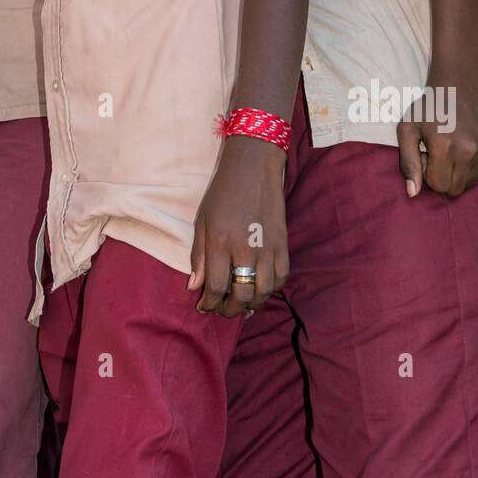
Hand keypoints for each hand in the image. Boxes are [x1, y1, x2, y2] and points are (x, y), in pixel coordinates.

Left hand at [189, 137, 288, 317]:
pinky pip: (281, 278)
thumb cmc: (222, 193)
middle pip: (241, 295)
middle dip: (229, 309)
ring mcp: (267, 247)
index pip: (216, 287)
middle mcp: (245, 248)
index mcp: (220, 242)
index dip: (209, 303)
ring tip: (239, 301)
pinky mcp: (283, 244)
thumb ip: (198, 256)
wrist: (253, 168)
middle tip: (221, 309)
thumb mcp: (202, 221)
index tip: (204, 306)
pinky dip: (270, 289)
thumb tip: (194, 286)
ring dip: (250, 303)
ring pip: (262, 292)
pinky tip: (259, 287)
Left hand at [398, 73, 477, 198]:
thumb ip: (408, 163)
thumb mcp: (407, 130)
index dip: (428, 174)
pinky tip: (461, 148)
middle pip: (453, 189)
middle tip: (436, 154)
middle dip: (441, 177)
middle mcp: (469, 151)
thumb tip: (412, 194)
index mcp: (445, 146)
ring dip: (455, 173)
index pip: (438, 185)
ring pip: (466, 184)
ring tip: (449, 150)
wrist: (457, 86)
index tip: (426, 154)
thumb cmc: (427, 108)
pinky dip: (468, 167)